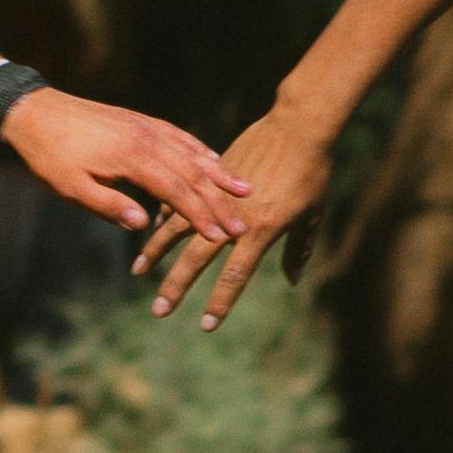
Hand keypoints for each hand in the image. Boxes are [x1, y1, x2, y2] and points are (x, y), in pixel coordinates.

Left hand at [2, 90, 244, 242]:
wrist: (35, 111)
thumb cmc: (49, 156)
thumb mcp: (71, 188)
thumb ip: (109, 205)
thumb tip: (143, 226)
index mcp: (131, 158)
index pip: (175, 191)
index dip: (199, 215)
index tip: (220, 236)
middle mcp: (147, 139)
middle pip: (192, 174)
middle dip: (218, 201)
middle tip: (242, 224)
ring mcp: (147, 127)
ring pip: (191, 153)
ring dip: (219, 174)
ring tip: (244, 191)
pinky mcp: (142, 121)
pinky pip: (179, 136)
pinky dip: (201, 150)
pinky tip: (214, 160)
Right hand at [132, 94, 337, 331]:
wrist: (298, 126)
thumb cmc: (312, 172)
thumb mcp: (312, 214)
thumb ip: (299, 248)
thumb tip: (292, 279)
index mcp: (261, 231)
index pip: (236, 276)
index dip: (220, 303)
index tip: (205, 326)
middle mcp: (233, 217)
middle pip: (197, 259)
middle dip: (176, 287)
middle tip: (158, 311)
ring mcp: (218, 194)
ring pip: (179, 227)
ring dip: (156, 251)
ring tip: (139, 271)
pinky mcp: (211, 175)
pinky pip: (182, 198)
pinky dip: (166, 215)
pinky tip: (150, 229)